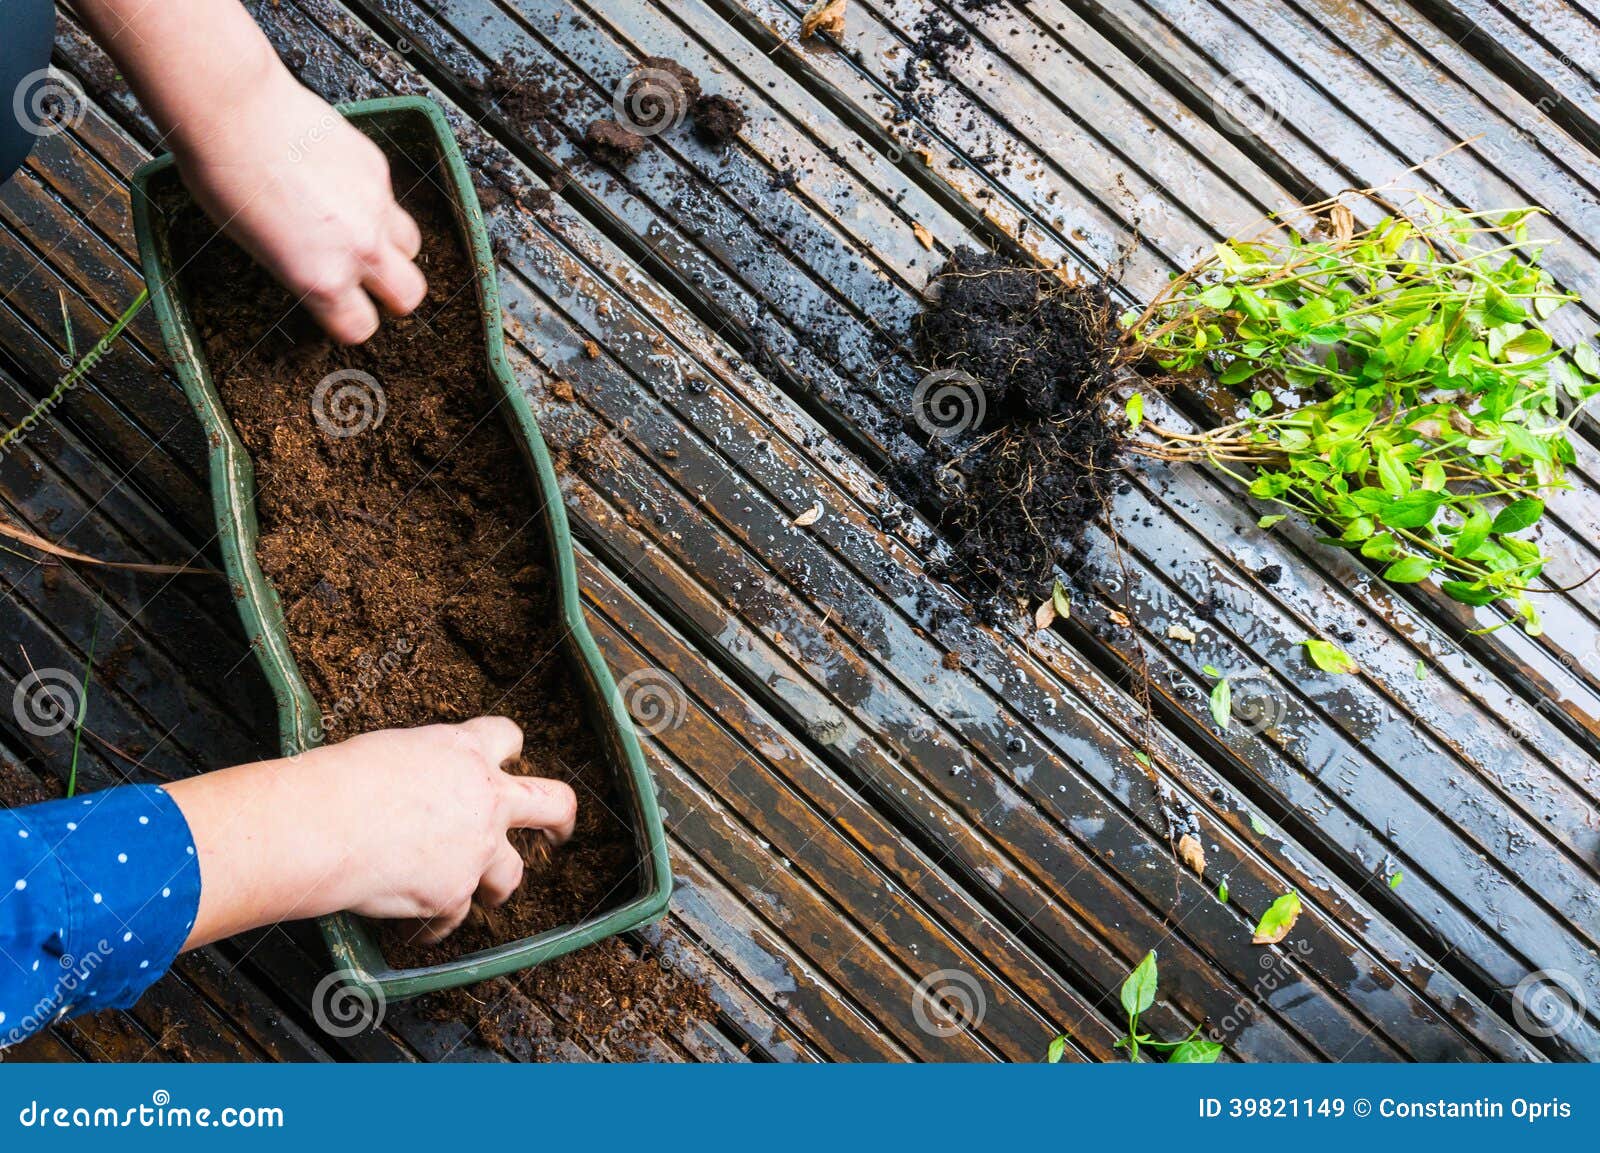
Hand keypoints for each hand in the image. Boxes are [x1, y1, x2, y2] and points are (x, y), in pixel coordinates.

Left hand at [170, 70, 426, 343]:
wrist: (235, 111)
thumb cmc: (224, 175)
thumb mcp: (253, 245)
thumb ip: (300, 268)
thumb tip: (315, 271)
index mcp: (321, 278)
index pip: (360, 327)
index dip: (351, 322)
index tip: (341, 313)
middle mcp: (358, 248)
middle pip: (408, 296)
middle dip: (392, 296)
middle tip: (370, 283)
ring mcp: (375, 207)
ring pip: (412, 247)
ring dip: (393, 249)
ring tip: (362, 234)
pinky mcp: (378, 169)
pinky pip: (390, 199)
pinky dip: (374, 201)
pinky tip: (341, 185)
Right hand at [330, 718, 577, 940]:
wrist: (322, 826)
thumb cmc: (338, 782)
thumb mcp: (389, 752)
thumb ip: (421, 769)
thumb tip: (413, 785)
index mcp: (464, 752)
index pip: (507, 736)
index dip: (509, 749)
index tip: (510, 758)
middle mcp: (484, 800)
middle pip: (552, 803)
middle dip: (560, 820)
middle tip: (558, 831)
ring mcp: (475, 850)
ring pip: (510, 875)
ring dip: (497, 887)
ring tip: (487, 895)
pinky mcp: (452, 894)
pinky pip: (453, 917)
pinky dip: (434, 925)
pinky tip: (415, 927)